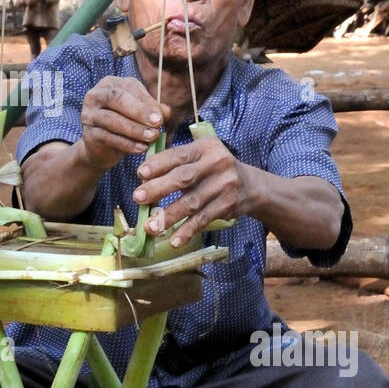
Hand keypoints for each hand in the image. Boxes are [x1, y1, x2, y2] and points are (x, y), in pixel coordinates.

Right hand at [79, 77, 169, 172]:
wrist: (103, 149)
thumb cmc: (124, 126)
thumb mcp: (140, 115)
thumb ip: (153, 110)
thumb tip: (166, 112)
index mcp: (110, 84)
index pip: (129, 87)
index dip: (146, 101)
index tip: (162, 116)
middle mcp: (96, 95)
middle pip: (117, 98)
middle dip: (139, 111)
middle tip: (157, 123)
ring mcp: (89, 114)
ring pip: (111, 119)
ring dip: (134, 129)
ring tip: (152, 137)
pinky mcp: (88, 133)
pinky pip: (108, 137)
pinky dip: (127, 144)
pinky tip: (141, 148)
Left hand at [132, 136, 257, 246]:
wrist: (251, 186)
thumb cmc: (213, 170)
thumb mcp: (201, 157)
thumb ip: (177, 162)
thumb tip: (143, 176)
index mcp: (206, 147)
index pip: (179, 155)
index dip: (159, 164)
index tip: (140, 173)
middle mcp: (217, 163)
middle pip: (184, 177)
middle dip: (158, 188)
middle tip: (137, 198)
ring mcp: (224, 185)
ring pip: (192, 202)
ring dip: (169, 216)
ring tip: (150, 227)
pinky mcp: (227, 205)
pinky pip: (203, 219)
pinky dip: (187, 230)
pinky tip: (174, 240)